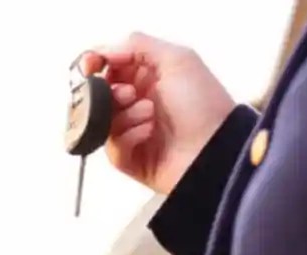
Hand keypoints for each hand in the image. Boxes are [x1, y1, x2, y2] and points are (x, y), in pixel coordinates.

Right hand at [79, 33, 236, 194]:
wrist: (215, 148)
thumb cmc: (204, 104)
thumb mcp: (177, 59)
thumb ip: (138, 45)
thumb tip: (103, 52)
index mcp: (148, 77)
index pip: (109, 66)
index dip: (96, 63)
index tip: (91, 65)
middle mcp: (138, 102)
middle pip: (99, 93)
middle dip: (109, 91)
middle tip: (130, 93)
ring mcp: (132, 131)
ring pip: (103, 119)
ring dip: (124, 113)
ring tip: (149, 113)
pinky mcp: (131, 158)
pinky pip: (113, 145)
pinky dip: (130, 135)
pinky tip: (150, 132)